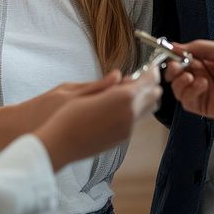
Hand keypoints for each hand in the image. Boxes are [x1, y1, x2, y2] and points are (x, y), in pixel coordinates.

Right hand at [34, 69, 161, 170]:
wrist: (60, 146)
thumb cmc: (66, 118)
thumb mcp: (83, 93)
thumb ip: (105, 84)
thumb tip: (118, 75)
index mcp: (122, 99)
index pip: (148, 82)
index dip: (151, 72)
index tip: (150, 67)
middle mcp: (130, 115)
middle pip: (153, 97)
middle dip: (149, 85)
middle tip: (136, 78)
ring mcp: (127, 129)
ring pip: (147, 110)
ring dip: (142, 98)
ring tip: (125, 91)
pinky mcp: (121, 139)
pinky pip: (136, 121)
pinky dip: (134, 110)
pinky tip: (117, 106)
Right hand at [163, 40, 213, 118]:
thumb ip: (198, 48)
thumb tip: (176, 45)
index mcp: (205, 62)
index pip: (181, 60)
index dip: (173, 57)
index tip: (169, 52)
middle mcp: (201, 77)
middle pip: (176, 76)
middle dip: (172, 70)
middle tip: (176, 66)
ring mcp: (202, 92)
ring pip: (178, 90)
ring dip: (180, 82)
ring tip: (190, 77)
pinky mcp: (205, 106)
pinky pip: (188, 102)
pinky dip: (190, 92)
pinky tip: (202, 85)